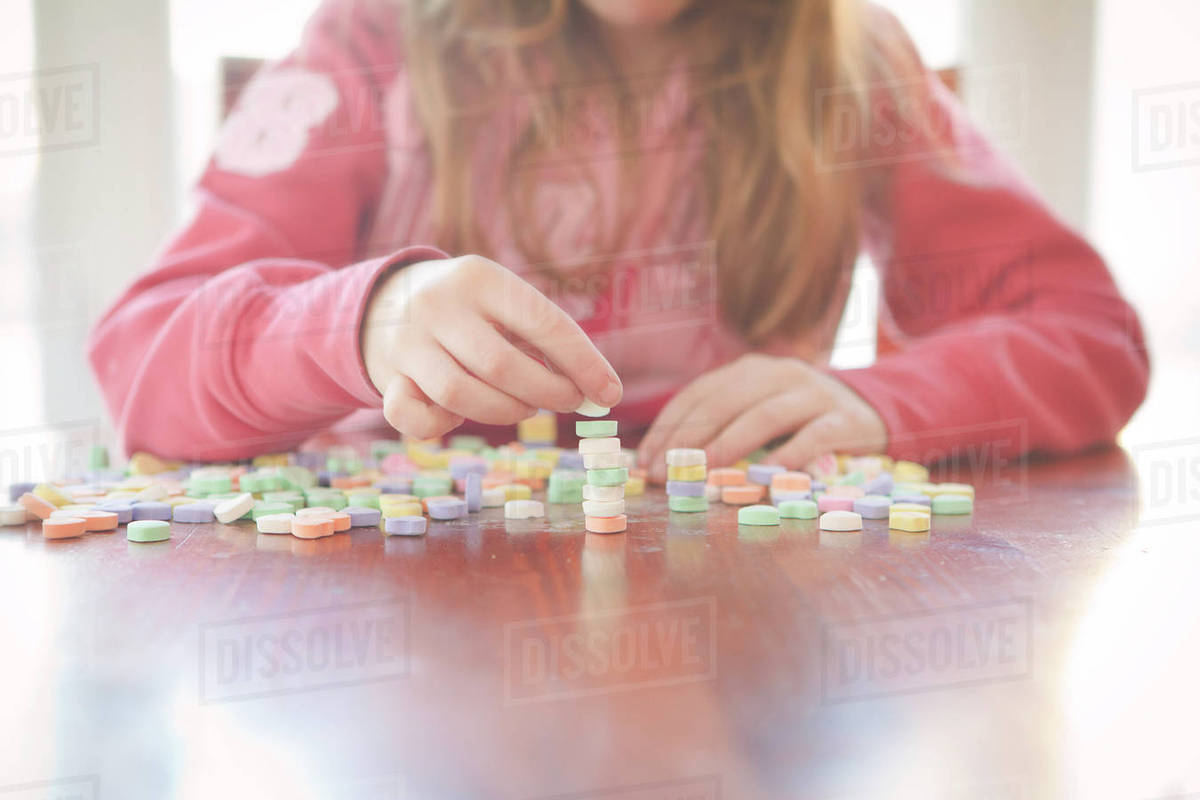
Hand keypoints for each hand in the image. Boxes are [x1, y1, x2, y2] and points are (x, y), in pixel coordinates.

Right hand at [362, 255, 621, 438]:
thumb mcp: (504, 302)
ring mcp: (406, 340)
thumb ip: (548, 341)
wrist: (387, 301)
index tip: (610, 393)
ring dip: (505, 411)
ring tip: (523, 405)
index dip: (582, 362)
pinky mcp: (386, 376)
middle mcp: (436, 304)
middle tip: (568, 401)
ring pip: (460, 395)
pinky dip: (444, 427)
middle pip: (501, 365)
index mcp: (479, 277)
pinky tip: (460, 415)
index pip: (541, 322)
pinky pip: (415, 419)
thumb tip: (601, 392)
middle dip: (547, 392)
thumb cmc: (472, 310)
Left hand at [636, 353, 885, 481]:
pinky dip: (788, 455)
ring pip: (765, 415)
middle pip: (726, 401)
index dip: (670, 426)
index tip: (647, 460)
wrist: (870, 411)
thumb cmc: (800, 419)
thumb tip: (665, 463)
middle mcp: (779, 373)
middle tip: (667, 472)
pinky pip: (813, 436)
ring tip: (707, 471)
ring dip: (731, 444)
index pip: (700, 393)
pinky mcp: (844, 419)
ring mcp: (814, 393)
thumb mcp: (758, 411)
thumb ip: (720, 427)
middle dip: (691, 438)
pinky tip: (766, 475)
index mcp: (750, 370)